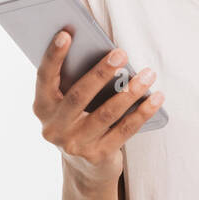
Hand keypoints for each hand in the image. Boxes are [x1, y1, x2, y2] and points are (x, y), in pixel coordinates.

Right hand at [33, 30, 164, 189]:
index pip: (44, 78)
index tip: (66, 34)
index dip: (53, 56)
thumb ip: (75, 80)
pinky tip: (156, 97)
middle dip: (101, 73)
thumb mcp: (68, 101)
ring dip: (130, 92)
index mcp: (43, 107)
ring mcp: (75, 144)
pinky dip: (142, 112)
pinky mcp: (98, 155)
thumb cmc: (79, 117)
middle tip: (121, 53)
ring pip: (106, 114)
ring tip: (148, 74)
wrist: (84, 165)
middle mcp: (54, 127)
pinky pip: (124, 130)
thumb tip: (102, 52)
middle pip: (79, 96)